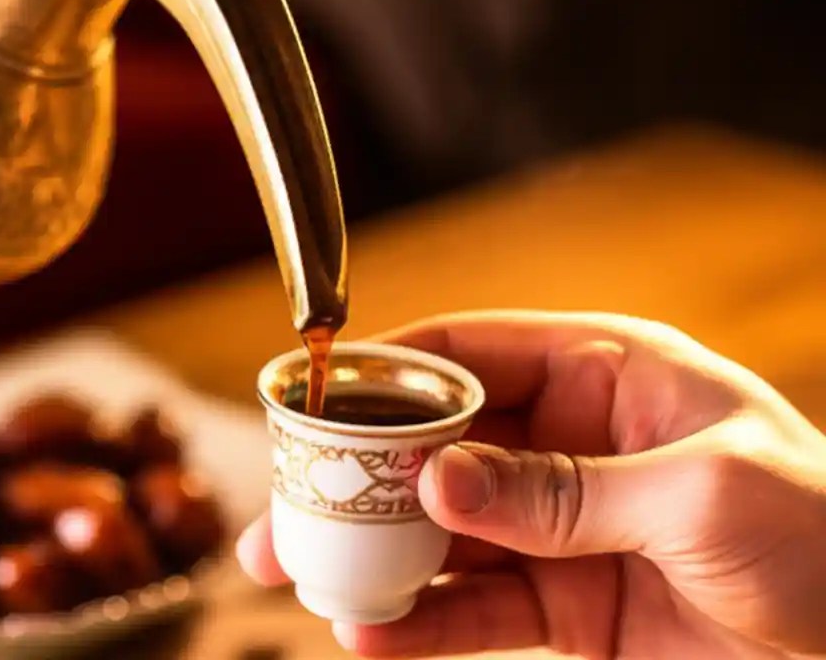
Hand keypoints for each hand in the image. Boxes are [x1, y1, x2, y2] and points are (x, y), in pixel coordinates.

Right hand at [237, 310, 825, 657]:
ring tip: (301, 576)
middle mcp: (573, 444)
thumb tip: (443, 480)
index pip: (471, 355)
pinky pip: (474, 608)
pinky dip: (419, 622)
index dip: (389, 375)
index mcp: (611, 376)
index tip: (317, 401)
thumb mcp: (702, 493)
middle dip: (357, 476)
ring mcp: (562, 530)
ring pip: (441, 534)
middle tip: (285, 504)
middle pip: (437, 448)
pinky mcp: (565, 608)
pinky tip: (370, 632)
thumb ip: (564, 489)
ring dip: (370, 556)